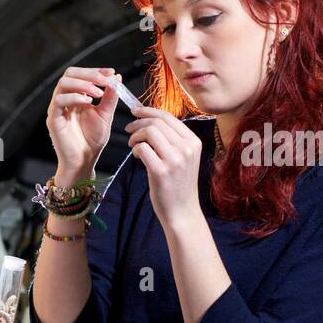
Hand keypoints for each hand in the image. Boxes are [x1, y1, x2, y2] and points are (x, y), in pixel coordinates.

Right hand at [46, 66, 119, 182]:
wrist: (85, 161)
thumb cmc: (92, 140)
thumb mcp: (106, 115)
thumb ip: (110, 97)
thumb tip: (116, 77)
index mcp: (75, 97)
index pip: (80, 75)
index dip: (95, 71)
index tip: (111, 73)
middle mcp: (64, 100)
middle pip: (69, 74)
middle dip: (89, 74)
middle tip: (105, 81)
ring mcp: (57, 109)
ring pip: (63, 84)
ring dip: (83, 84)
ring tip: (98, 93)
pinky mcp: (53, 120)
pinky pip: (59, 101)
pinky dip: (74, 97)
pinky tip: (88, 102)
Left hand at [125, 106, 203, 232]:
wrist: (182, 211)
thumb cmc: (178, 184)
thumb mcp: (183, 158)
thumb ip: (173, 140)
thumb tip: (151, 122)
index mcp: (193, 142)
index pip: (169, 117)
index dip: (149, 111)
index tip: (136, 112)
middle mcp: (187, 148)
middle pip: (157, 122)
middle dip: (138, 123)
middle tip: (128, 129)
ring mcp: (175, 159)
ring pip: (149, 132)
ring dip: (136, 136)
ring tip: (133, 145)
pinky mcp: (161, 171)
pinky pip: (142, 149)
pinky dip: (135, 149)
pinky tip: (137, 157)